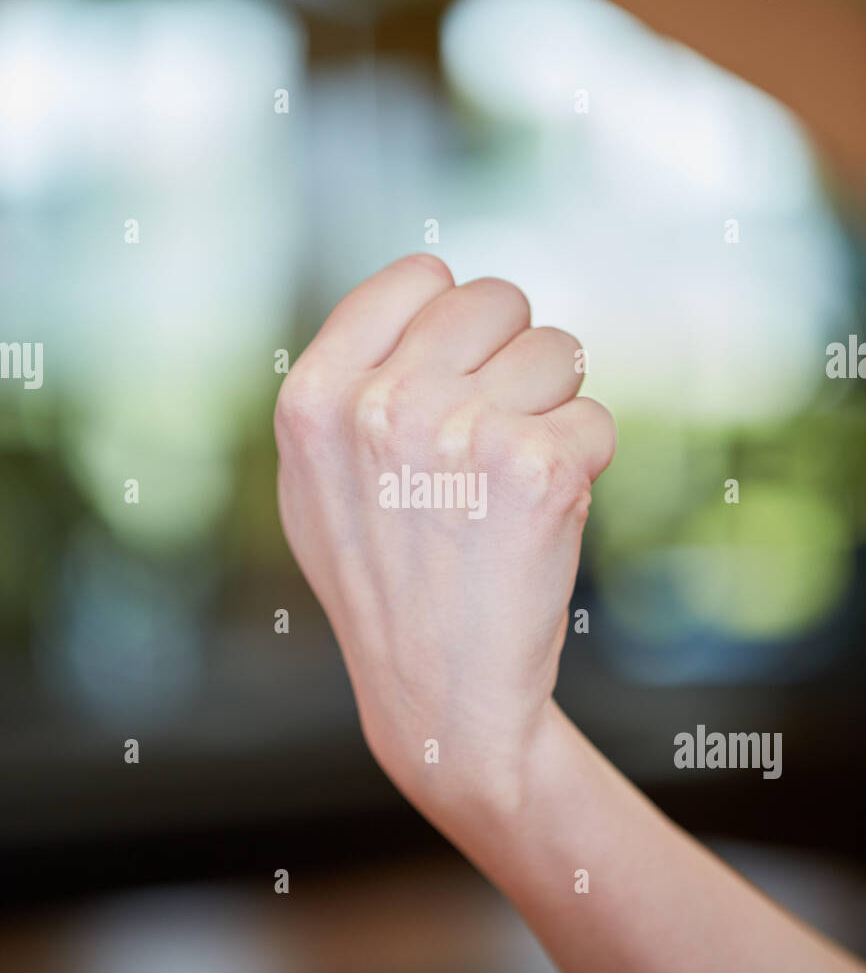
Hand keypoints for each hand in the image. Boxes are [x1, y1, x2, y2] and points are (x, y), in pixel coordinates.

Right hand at [274, 255, 614, 828]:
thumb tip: (426, 285)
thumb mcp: (315, 484)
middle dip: (513, 358)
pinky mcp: (538, 469)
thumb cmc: (385, 586)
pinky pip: (596, 418)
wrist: (442, 697)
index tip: (457, 374)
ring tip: (510, 485)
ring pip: (560, 351)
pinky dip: (585, 465)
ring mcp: (460, 434)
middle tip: (494, 435)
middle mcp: (381, 406)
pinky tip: (543, 519)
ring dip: (553, 410)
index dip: (453, 321)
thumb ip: (349, 383)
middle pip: (497, 299)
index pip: (419, 275)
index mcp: (314, 399)